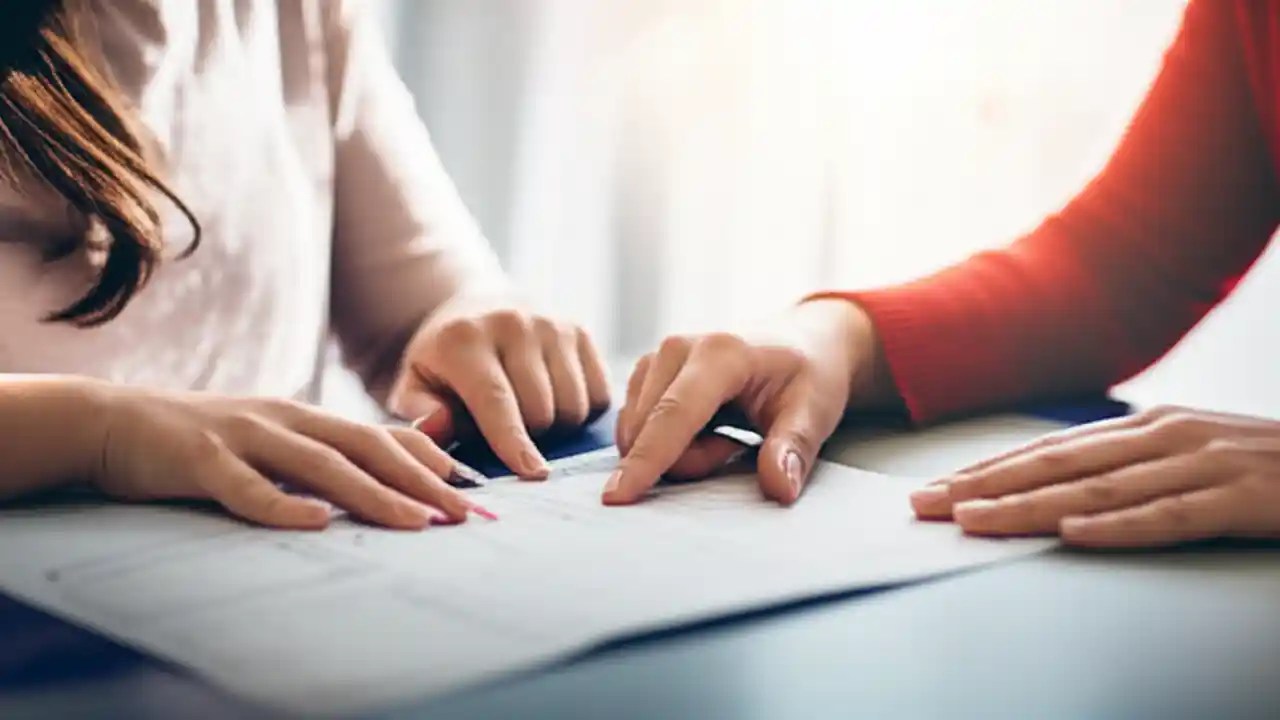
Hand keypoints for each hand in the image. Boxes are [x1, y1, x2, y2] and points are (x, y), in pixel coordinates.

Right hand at [95, 386, 474, 529]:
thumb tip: (379, 484)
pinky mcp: (201, 459)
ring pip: (320, 466)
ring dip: (374, 494)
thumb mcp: (271, 442)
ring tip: (416, 520)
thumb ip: (318, 458)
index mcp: (307, 418)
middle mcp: (286, 420)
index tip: (475, 487)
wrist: (116, 421)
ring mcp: (246, 436)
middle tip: (464, 511)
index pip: (382, 436)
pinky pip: (246, 486)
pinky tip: (316, 522)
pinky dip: (282, 504)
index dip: (431, 459)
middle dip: (421, 480)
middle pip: (366, 448)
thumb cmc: (204, 441)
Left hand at [387, 294, 610, 477]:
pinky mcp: (579, 330)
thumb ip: (420, 412)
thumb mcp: (414, 385)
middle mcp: (513, 323)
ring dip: (558, 425)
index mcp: (464, 339)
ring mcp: (551, 324)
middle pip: (541, 411)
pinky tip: (556, 399)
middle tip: (507, 429)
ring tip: (529, 414)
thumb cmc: (444, 362)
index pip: (496, 400)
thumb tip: (439, 426)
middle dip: (528, 436)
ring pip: (574, 405)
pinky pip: (598, 393)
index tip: (533, 474)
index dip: (514, 442)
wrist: (476, 309)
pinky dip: (583, 408)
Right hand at [604, 299, 882, 505]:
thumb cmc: (810, 374)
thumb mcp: (815, 411)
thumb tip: (779, 488)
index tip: (616, 498)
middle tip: (737, 446)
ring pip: (640, 434)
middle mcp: (677, 348)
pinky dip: (670, 442)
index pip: (673, 415)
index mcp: (719, 353)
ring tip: (726, 434)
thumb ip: (793, 449)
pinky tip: (705, 428)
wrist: (804, 341)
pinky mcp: (647, 373)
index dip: (646, 460)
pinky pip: (638, 428)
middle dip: (690, 460)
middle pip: (651, 432)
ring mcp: (657, 358)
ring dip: (681, 452)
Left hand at [910, 406, 1279, 547]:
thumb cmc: (1264, 467)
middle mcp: (1165, 436)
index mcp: (1147, 426)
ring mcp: (1203, 463)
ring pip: (1098, 490)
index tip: (934, 489)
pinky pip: (1172, 516)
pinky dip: (1120, 527)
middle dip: (984, 486)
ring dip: (1029, 508)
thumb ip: (1130, 466)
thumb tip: (1058, 490)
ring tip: (974, 522)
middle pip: (1056, 466)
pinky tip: (1076, 536)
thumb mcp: (1189, 455)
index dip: (988, 470)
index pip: (1049, 451)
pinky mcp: (1242, 498)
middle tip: (925, 506)